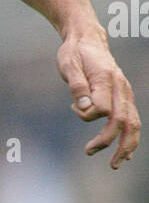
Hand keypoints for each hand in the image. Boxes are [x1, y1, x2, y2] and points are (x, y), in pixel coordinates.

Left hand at [57, 27, 140, 167]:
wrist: (88, 39)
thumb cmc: (75, 53)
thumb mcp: (68, 64)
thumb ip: (76, 86)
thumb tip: (83, 108)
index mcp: (106, 79)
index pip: (102, 108)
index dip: (87, 115)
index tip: (74, 108)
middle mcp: (121, 87)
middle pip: (123, 121)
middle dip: (109, 142)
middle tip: (89, 152)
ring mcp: (126, 92)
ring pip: (133, 124)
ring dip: (126, 146)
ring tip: (115, 164)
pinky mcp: (125, 97)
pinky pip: (133, 120)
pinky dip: (131, 138)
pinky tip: (125, 153)